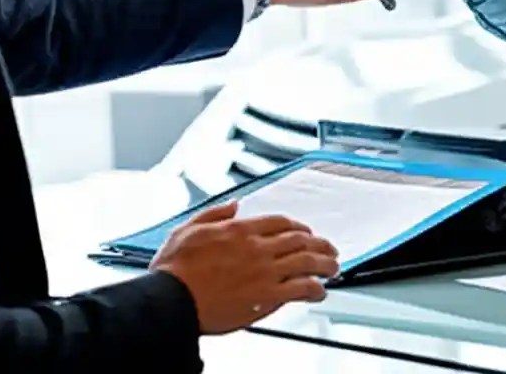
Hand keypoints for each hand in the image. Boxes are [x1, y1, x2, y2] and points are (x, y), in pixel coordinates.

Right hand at [149, 200, 339, 334]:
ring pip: (307, 261)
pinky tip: (321, 292)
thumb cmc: (174, 271)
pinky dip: (316, 289)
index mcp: (239, 230)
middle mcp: (257, 247)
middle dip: (319, 243)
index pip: (280, 222)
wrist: (171, 300)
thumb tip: (233, 205)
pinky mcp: (267, 296)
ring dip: (325, 264)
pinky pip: (301, 289)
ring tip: (334, 267)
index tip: (305, 232)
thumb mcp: (187, 230)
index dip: (298, 227)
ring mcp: (265, 271)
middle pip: (300, 240)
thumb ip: (214, 214)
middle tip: (329, 248)